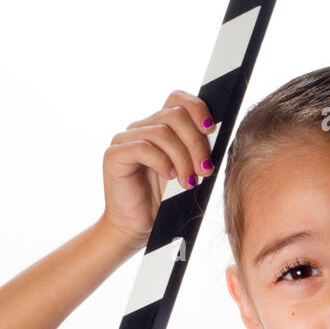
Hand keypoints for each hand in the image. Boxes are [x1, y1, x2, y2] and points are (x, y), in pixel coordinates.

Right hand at [101, 89, 215, 248]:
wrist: (137, 228)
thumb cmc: (164, 203)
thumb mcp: (189, 171)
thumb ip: (197, 150)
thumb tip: (215, 133)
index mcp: (160, 126)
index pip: (178, 99)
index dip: (197, 108)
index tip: (212, 131)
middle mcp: (141, 128)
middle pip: (175, 115)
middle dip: (196, 143)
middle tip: (205, 170)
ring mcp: (125, 139)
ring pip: (162, 132)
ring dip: (183, 158)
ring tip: (188, 182)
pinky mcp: (114, 155)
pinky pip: (144, 148)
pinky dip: (162, 162)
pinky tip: (169, 177)